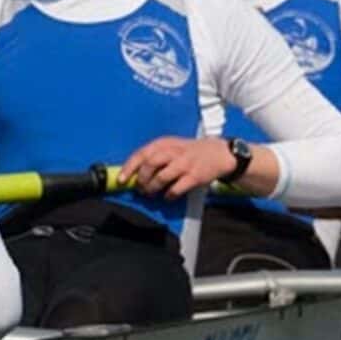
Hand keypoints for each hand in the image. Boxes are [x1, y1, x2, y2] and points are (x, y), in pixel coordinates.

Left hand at [120, 136, 237, 199]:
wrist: (219, 153)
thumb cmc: (191, 151)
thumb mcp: (173, 146)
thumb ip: (156, 156)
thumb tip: (134, 172)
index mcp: (166, 143)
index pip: (142, 153)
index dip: (129, 167)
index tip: (121, 179)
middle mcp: (174, 151)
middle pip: (150, 164)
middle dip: (141, 179)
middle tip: (140, 188)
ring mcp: (185, 164)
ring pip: (161, 177)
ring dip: (152, 188)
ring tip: (151, 193)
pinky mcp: (194, 176)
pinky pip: (176, 189)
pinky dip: (169, 195)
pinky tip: (168, 196)